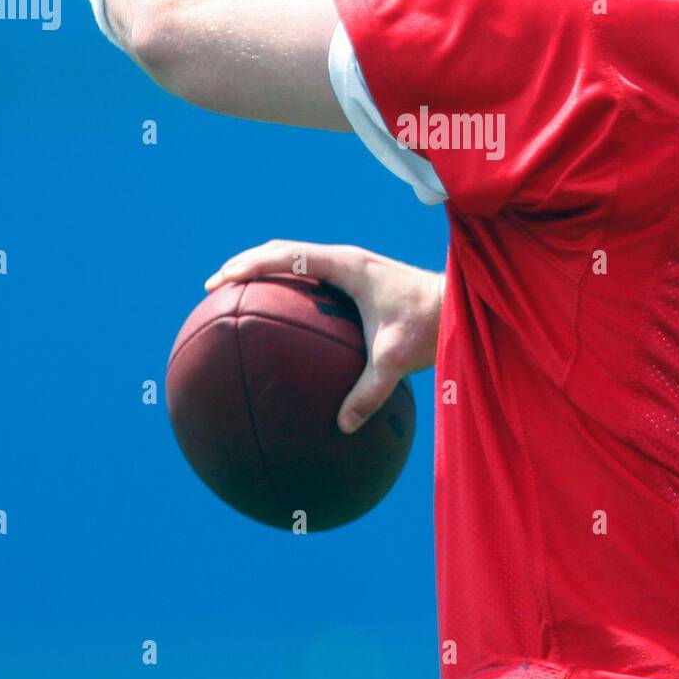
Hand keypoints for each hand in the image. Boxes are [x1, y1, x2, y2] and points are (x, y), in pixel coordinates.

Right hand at [204, 241, 444, 433]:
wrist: (463, 303)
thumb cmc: (431, 322)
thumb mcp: (397, 358)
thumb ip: (370, 391)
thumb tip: (343, 427)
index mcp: (347, 265)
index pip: (286, 255)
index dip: (249, 264)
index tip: (219, 282)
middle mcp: (346, 260)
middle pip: (283, 251)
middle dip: (247, 264)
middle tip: (215, 287)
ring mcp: (353, 268)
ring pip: (299, 261)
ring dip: (268, 272)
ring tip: (239, 297)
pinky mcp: (360, 281)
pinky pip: (316, 279)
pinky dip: (292, 289)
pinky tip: (285, 322)